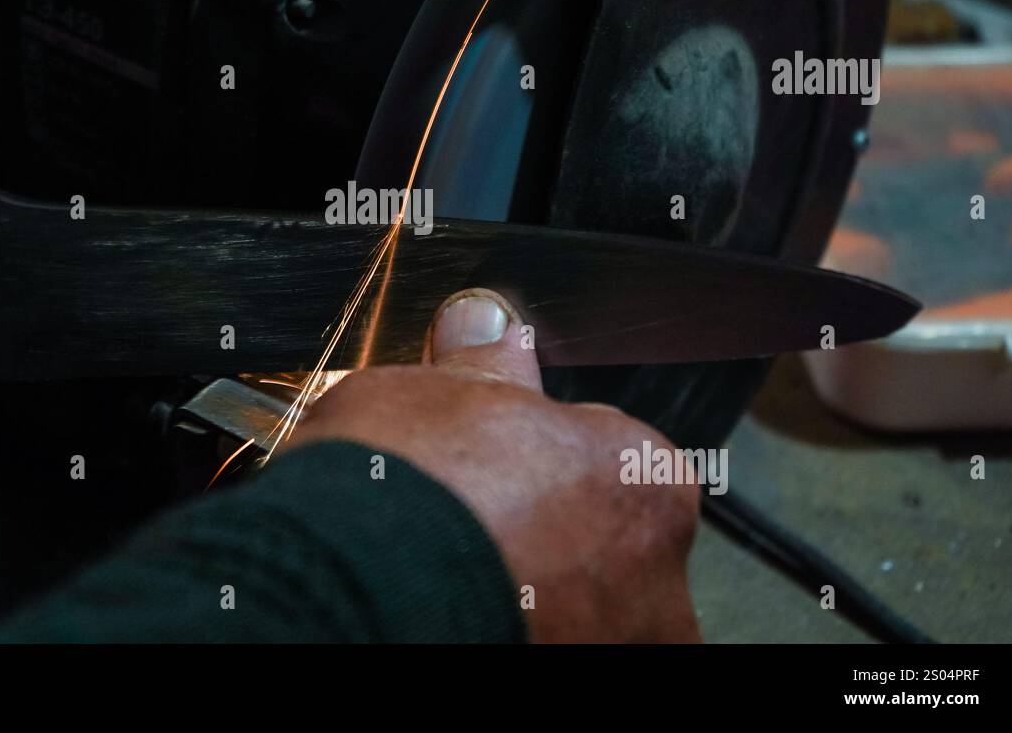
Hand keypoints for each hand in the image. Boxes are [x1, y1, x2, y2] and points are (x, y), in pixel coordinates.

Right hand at [287, 287, 701, 642]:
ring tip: (445, 572)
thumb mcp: (442, 392)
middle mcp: (655, 582)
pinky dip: (500, 626)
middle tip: (467, 524)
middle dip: (541, 535)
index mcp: (647, 482)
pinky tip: (446, 612)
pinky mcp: (555, 688)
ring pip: (573, 612)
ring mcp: (612, 648)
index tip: (493, 465)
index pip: (608, 463)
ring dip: (524, 592)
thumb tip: (484, 323)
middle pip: (598, 546)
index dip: (539, 460)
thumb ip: (484, 366)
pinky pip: (537, 643)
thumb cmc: (409, 487)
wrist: (356, 583)